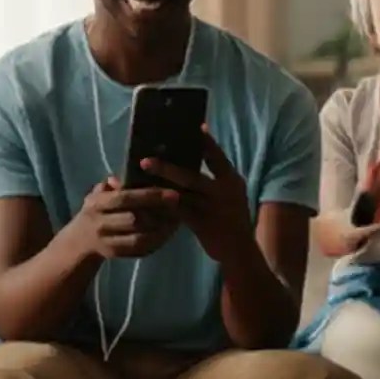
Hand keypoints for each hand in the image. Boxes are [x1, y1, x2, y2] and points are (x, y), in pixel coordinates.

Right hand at [71, 178, 180, 259]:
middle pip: (134, 219)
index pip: (124, 198)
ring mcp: (107, 242)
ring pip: (140, 238)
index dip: (149, 196)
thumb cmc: (95, 211)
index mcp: (96, 204)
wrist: (78, 242)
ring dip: (161, 230)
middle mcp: (99, 224)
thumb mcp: (98, 193)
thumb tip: (130, 173)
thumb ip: (113, 184)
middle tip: (180, 206)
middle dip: (159, 213)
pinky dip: (156, 242)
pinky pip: (140, 250)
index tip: (172, 192)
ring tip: (178, 219)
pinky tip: (169, 232)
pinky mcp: (116, 256)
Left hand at [140, 125, 250, 263]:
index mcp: (231, 180)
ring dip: (158, 188)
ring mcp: (211, 209)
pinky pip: (177, 214)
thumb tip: (194, 152)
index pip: (216, 157)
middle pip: (190, 177)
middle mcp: (222, 192)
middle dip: (166, 169)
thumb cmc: (231, 215)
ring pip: (180, 196)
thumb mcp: (231, 193)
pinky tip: (146, 203)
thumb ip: (216, 176)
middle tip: (144, 161)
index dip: (205, 143)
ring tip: (139, 182)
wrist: (240, 250)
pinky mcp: (201, 225)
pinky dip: (161, 208)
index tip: (192, 128)